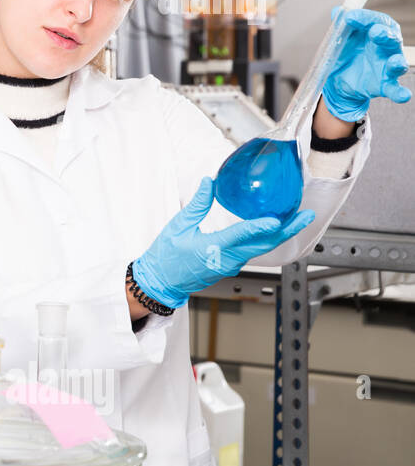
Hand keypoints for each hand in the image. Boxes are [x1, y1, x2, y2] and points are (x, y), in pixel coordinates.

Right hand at [133, 177, 315, 309]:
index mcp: (211, 248)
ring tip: (296, 218)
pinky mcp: (231, 265)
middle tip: (306, 216)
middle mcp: (226, 258)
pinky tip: (274, 228)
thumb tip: (208, 183)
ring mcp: (231, 264)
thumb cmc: (165, 257)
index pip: (240, 235)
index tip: (276, 220)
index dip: (259, 227)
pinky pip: (253, 251)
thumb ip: (196, 205)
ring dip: (281, 234)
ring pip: (262, 248)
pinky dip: (266, 238)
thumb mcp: (177, 227)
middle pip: (264, 244)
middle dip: (287, 230)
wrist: (161, 282)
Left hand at [321, 7, 410, 121]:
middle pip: (392, 39)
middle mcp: (385, 48)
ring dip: (397, 62)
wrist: (339, 80)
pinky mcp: (384, 85)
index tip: (350, 17)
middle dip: (385, 35)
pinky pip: (395, 89)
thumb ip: (340, 26)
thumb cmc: (346, 54)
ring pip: (398, 63)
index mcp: (376, 33)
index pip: (376, 21)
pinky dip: (399, 93)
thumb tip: (337, 11)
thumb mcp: (340, 40)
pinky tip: (403, 96)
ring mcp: (386, 67)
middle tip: (376, 32)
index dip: (365, 18)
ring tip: (395, 62)